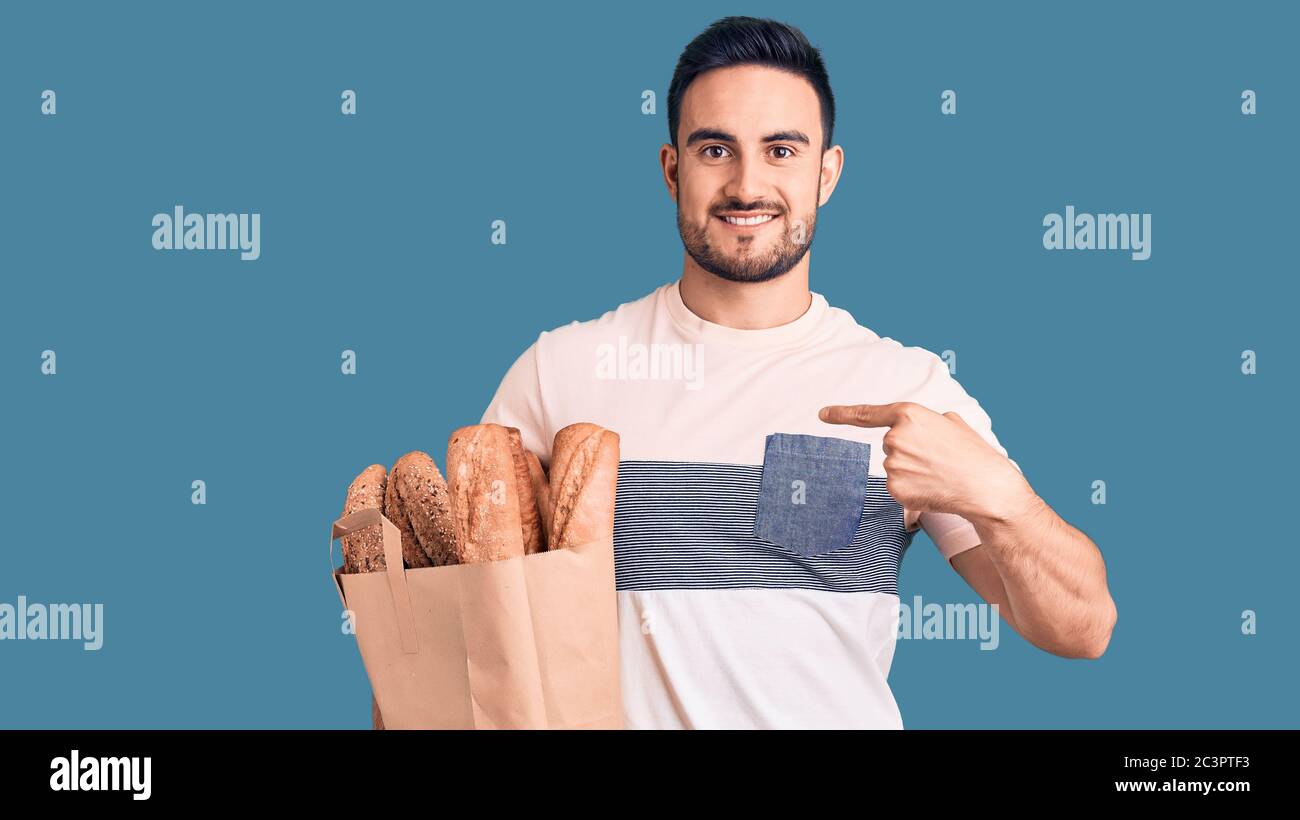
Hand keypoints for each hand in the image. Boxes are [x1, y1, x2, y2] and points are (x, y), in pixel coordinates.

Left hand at [818, 402, 1033, 521]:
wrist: (986, 488)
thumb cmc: (974, 455)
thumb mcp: (954, 423)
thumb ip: (930, 421)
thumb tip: (924, 429)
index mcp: (909, 414)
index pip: (868, 414)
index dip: (842, 414)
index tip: (822, 414)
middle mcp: (895, 437)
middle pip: (890, 445)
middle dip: (909, 452)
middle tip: (938, 459)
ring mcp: (893, 464)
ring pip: (894, 467)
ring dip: (912, 472)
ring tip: (939, 474)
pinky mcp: (895, 489)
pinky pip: (897, 487)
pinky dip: (912, 490)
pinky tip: (932, 489)